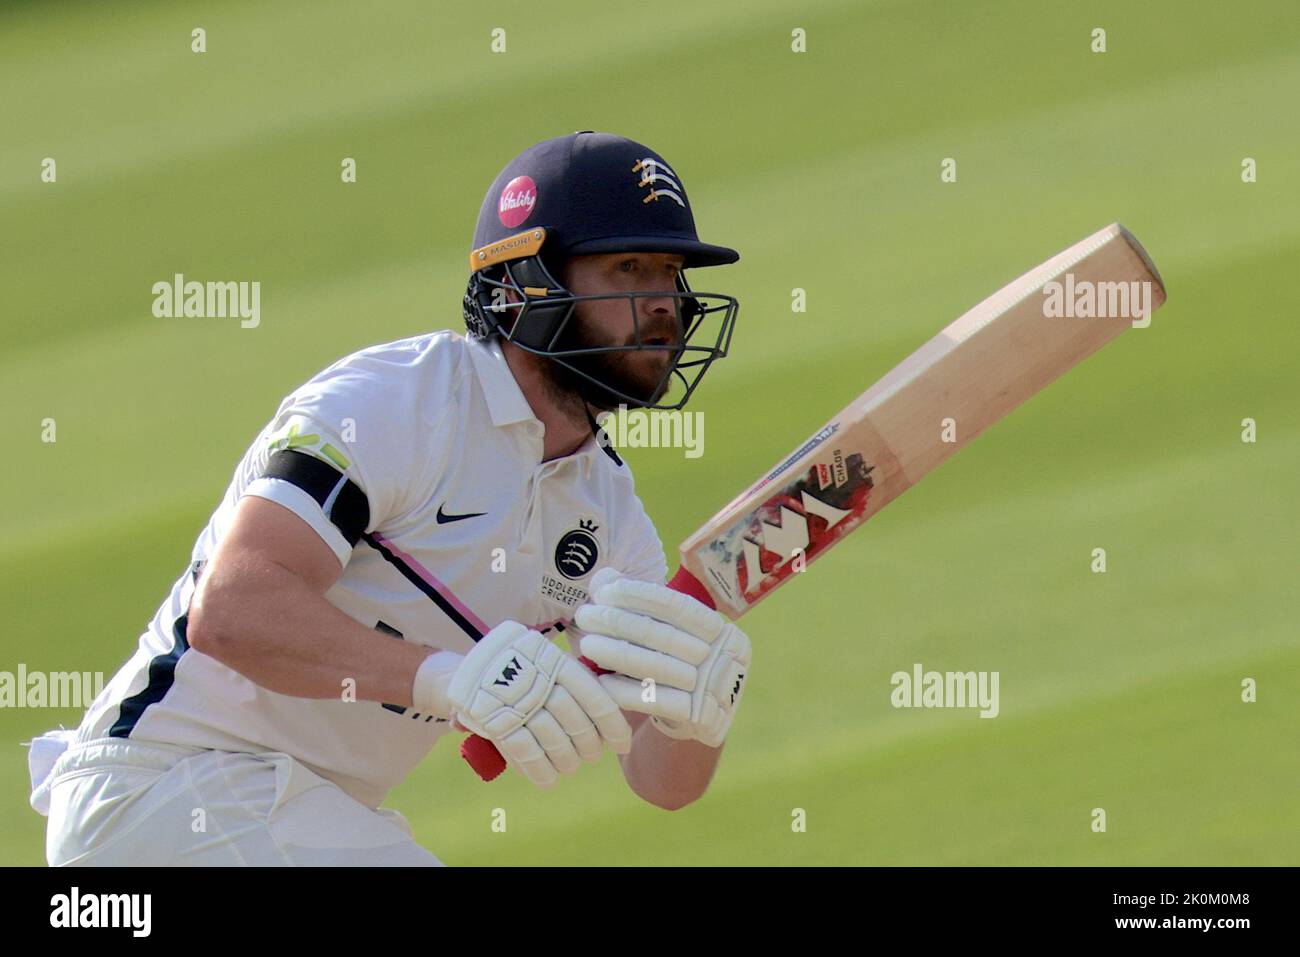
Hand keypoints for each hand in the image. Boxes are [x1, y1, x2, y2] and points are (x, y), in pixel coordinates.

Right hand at [446, 620, 631, 786]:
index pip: (594, 697)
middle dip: (589, 745)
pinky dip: (540, 771)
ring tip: (570, 767)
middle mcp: (538, 680)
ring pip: (554, 739)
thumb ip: (575, 681)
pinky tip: (548, 780)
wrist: (468, 670)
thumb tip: (615, 713)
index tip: (622, 745)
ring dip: (567, 760)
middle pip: (576, 722)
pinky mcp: (495, 722)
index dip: (613, 725)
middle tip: (592, 755)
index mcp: (556, 662)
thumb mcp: (547, 661)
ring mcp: (516, 702)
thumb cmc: (521, 669)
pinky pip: (526, 752)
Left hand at [574, 568, 750, 746]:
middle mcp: (723, 656)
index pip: (676, 605)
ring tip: (585, 644)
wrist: (693, 721)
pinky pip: (654, 700)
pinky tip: (599, 681)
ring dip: (614, 653)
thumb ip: (638, 605)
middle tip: (584, 616)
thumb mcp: (666, 634)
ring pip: (654, 666)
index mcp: (720, 629)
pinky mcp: (699, 718)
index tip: (603, 591)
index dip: (638, 594)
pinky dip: (624, 690)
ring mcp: (714, 688)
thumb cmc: (674, 667)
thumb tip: (604, 577)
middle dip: (616, 622)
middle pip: (660, 634)